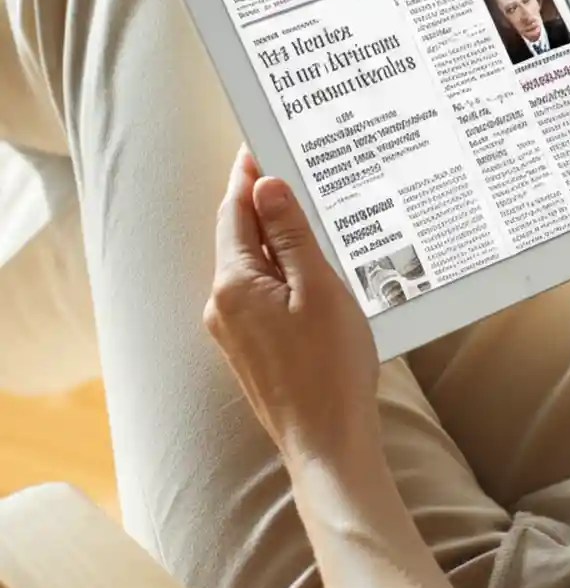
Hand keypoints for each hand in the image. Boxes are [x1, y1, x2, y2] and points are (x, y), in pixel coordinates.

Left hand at [204, 146, 379, 461]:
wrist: (327, 442)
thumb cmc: (330, 369)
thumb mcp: (319, 289)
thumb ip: (291, 235)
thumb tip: (266, 186)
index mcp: (234, 283)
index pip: (235, 212)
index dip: (248, 177)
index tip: (259, 145)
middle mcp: (222, 305)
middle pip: (239, 237)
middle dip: (262, 204)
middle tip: (291, 170)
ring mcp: (233, 331)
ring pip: (252, 268)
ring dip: (276, 240)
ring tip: (309, 216)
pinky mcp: (251, 351)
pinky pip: (260, 295)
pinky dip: (281, 273)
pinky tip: (310, 272)